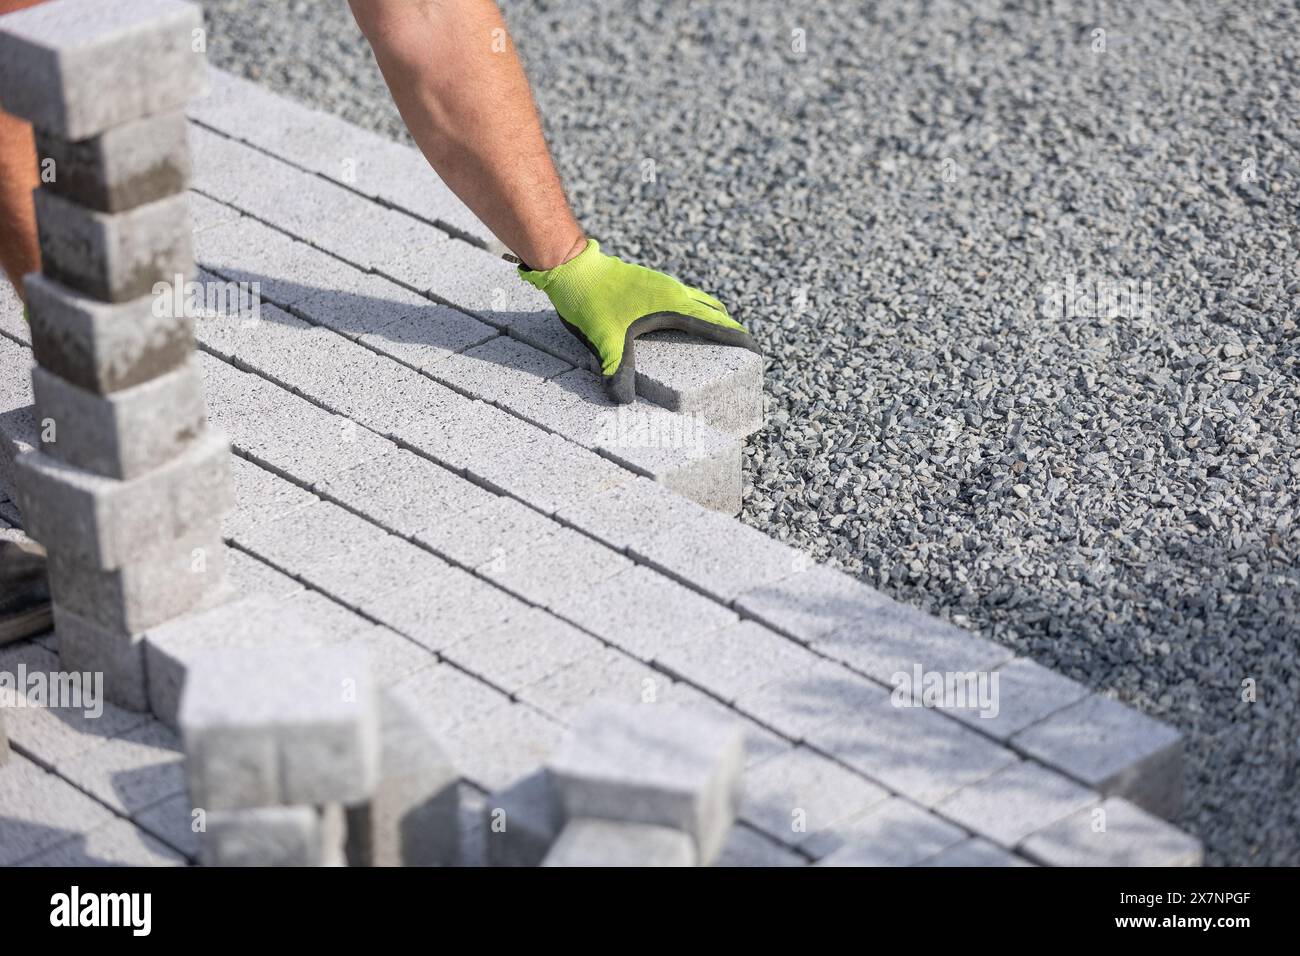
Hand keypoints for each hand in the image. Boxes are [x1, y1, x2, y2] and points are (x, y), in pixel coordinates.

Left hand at [519, 240, 758, 402]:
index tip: (757, 350)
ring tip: (717, 336)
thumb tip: (623, 402)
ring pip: (698, 301)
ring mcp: (661, 285)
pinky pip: (682, 297)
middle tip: (740, 349)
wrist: (573, 267)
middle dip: (729, 329)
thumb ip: (617, 372)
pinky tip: (679, 323)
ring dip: (711, 317)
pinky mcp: (649, 283)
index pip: (716, 324)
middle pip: (712, 311)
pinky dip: (692, 311)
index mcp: (672, 305)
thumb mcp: (604, 341)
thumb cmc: (591, 301)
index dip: (738, 338)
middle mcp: (673, 292)